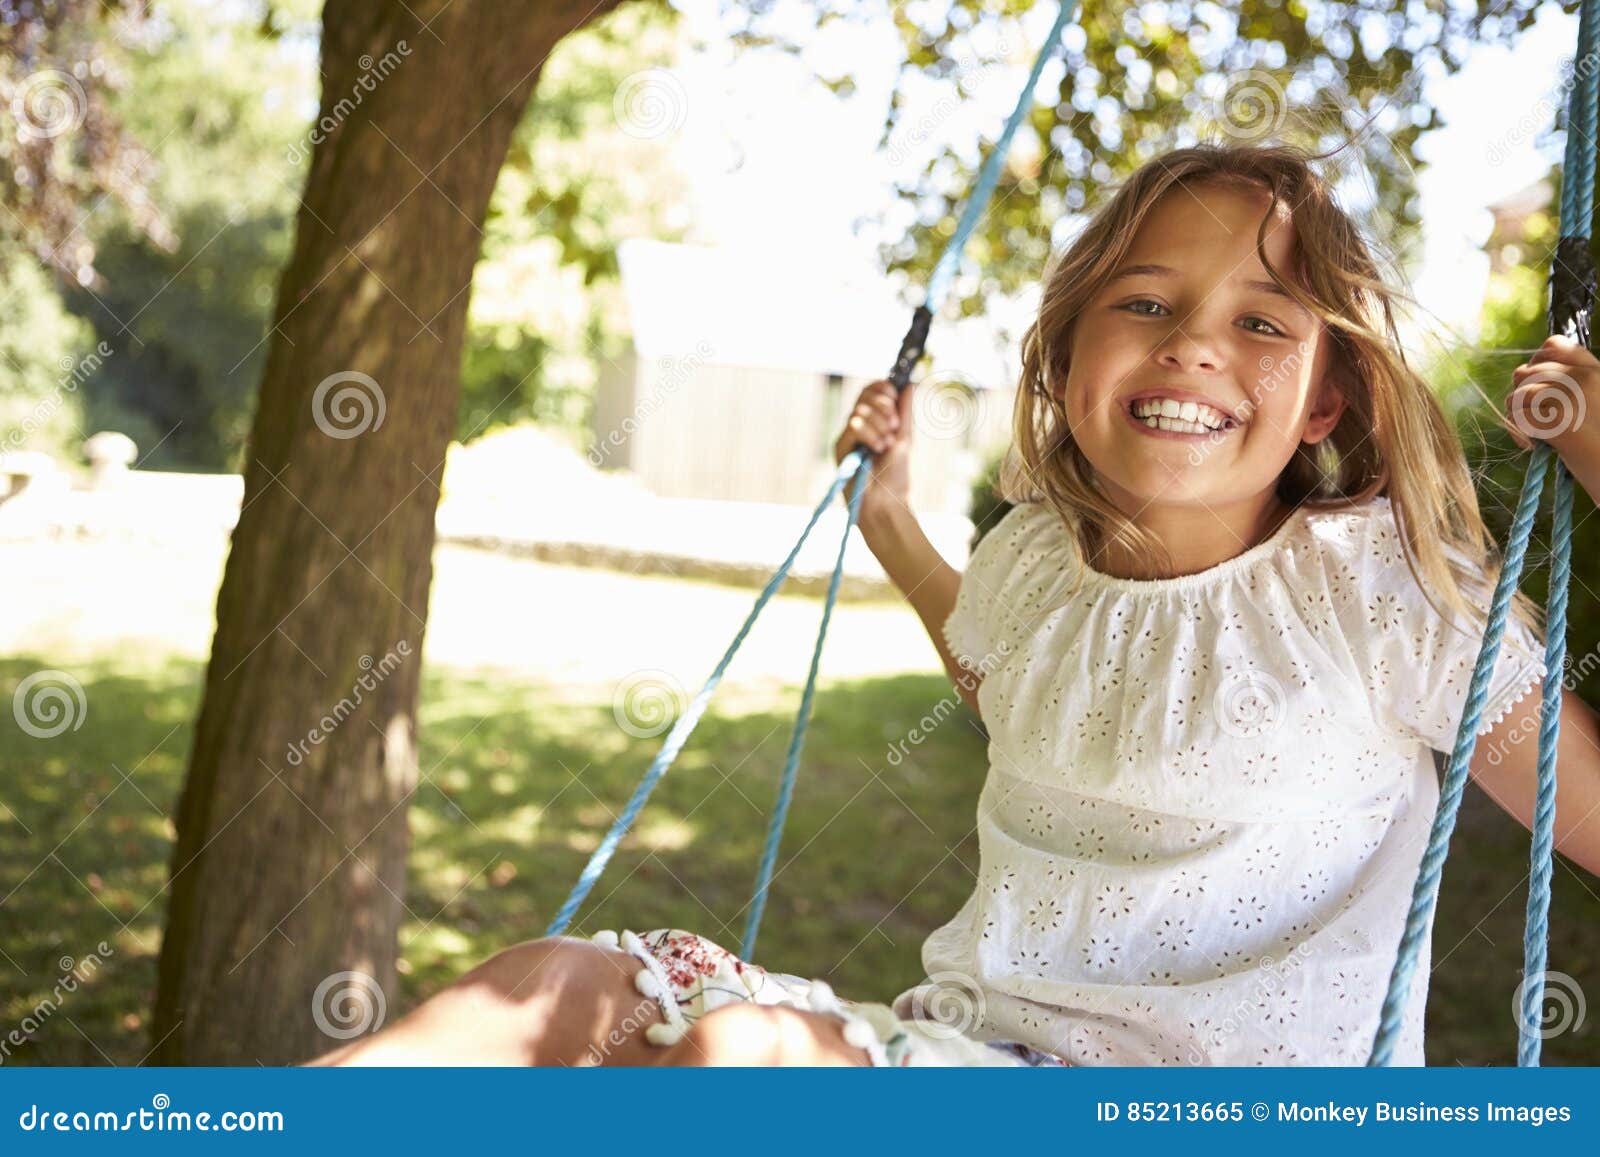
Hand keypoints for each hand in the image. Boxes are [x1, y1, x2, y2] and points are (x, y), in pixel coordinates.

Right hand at [834, 378, 913, 525]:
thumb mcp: (905, 438)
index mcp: (872, 423)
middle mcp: (857, 427)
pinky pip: (854, 425)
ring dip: (880, 424)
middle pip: (863, 395)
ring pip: (860, 409)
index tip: (895, 398)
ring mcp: (848, 437)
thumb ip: (905, 412)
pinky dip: (870, 434)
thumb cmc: (896, 476)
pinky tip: (877, 449)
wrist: (886, 503)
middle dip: (883, 404)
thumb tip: (910, 384)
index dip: (883, 388)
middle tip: (894, 425)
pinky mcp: (840, 447)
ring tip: (887, 445)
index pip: (871, 391)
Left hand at [1507, 333, 1599, 497]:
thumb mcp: (1595, 400)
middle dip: (1523, 398)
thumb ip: (1571, 384)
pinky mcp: (1556, 419)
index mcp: (1594, 369)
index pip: (1552, 345)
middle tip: (1538, 419)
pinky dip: (1519, 432)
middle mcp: (1581, 377)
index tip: (1540, 385)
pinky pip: (1516, 415)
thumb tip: (1526, 374)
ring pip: (1516, 395)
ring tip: (1538, 433)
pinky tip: (1535, 443)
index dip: (1536, 363)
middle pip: (1524, 373)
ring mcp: (1569, 396)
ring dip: (1519, 416)